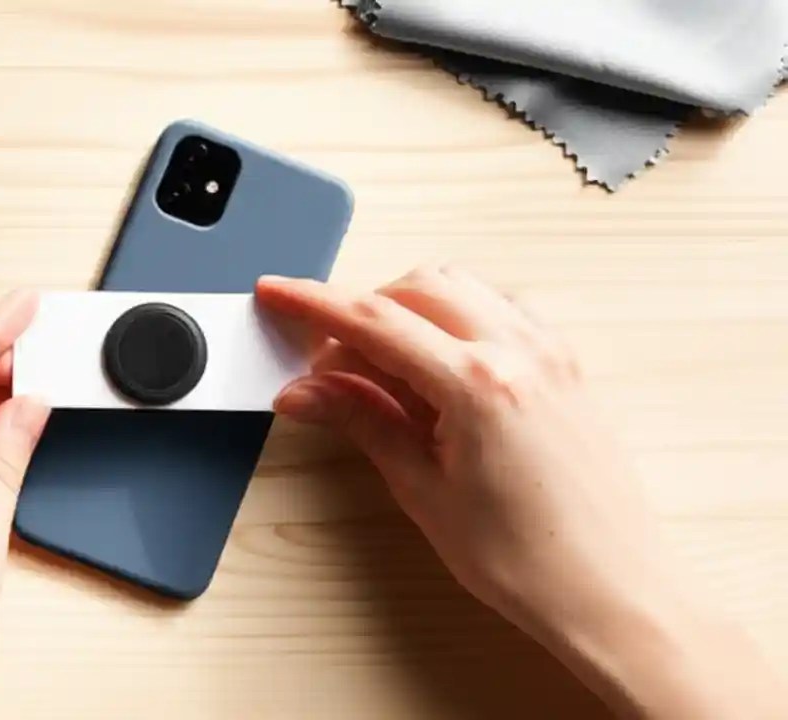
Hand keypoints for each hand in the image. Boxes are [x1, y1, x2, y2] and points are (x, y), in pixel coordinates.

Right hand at [257, 268, 784, 718]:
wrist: (612, 594)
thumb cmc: (527, 561)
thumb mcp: (424, 491)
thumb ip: (363, 422)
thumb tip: (305, 392)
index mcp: (478, 383)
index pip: (374, 320)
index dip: (313, 302)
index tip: (276, 292)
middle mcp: (520, 351)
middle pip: (415, 287)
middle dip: (360, 311)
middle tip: (327, 367)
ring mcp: (550, 353)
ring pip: (459, 288)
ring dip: (408, 309)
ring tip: (381, 373)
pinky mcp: (566, 366)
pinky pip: (498, 310)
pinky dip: (453, 321)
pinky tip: (435, 374)